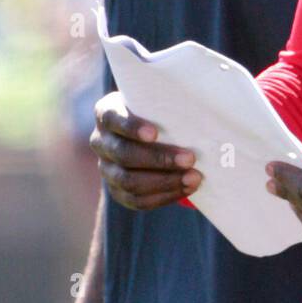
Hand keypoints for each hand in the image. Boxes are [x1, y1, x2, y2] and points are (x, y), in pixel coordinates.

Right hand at [90, 90, 201, 209]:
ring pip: (129, 181)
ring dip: (165, 181)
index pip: (112, 118)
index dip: (131, 127)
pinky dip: (163, 196)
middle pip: (123, 154)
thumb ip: (168, 101)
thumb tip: (200, 105)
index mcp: (107, 114)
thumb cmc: (158, 112)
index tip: (155, 133)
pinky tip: (185, 189)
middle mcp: (101, 141)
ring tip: (193, 177)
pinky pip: (136, 200)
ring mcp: (106, 169)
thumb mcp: (157, 101)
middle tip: (190, 159)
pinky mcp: (117, 191)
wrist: (150, 136)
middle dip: (159, 159)